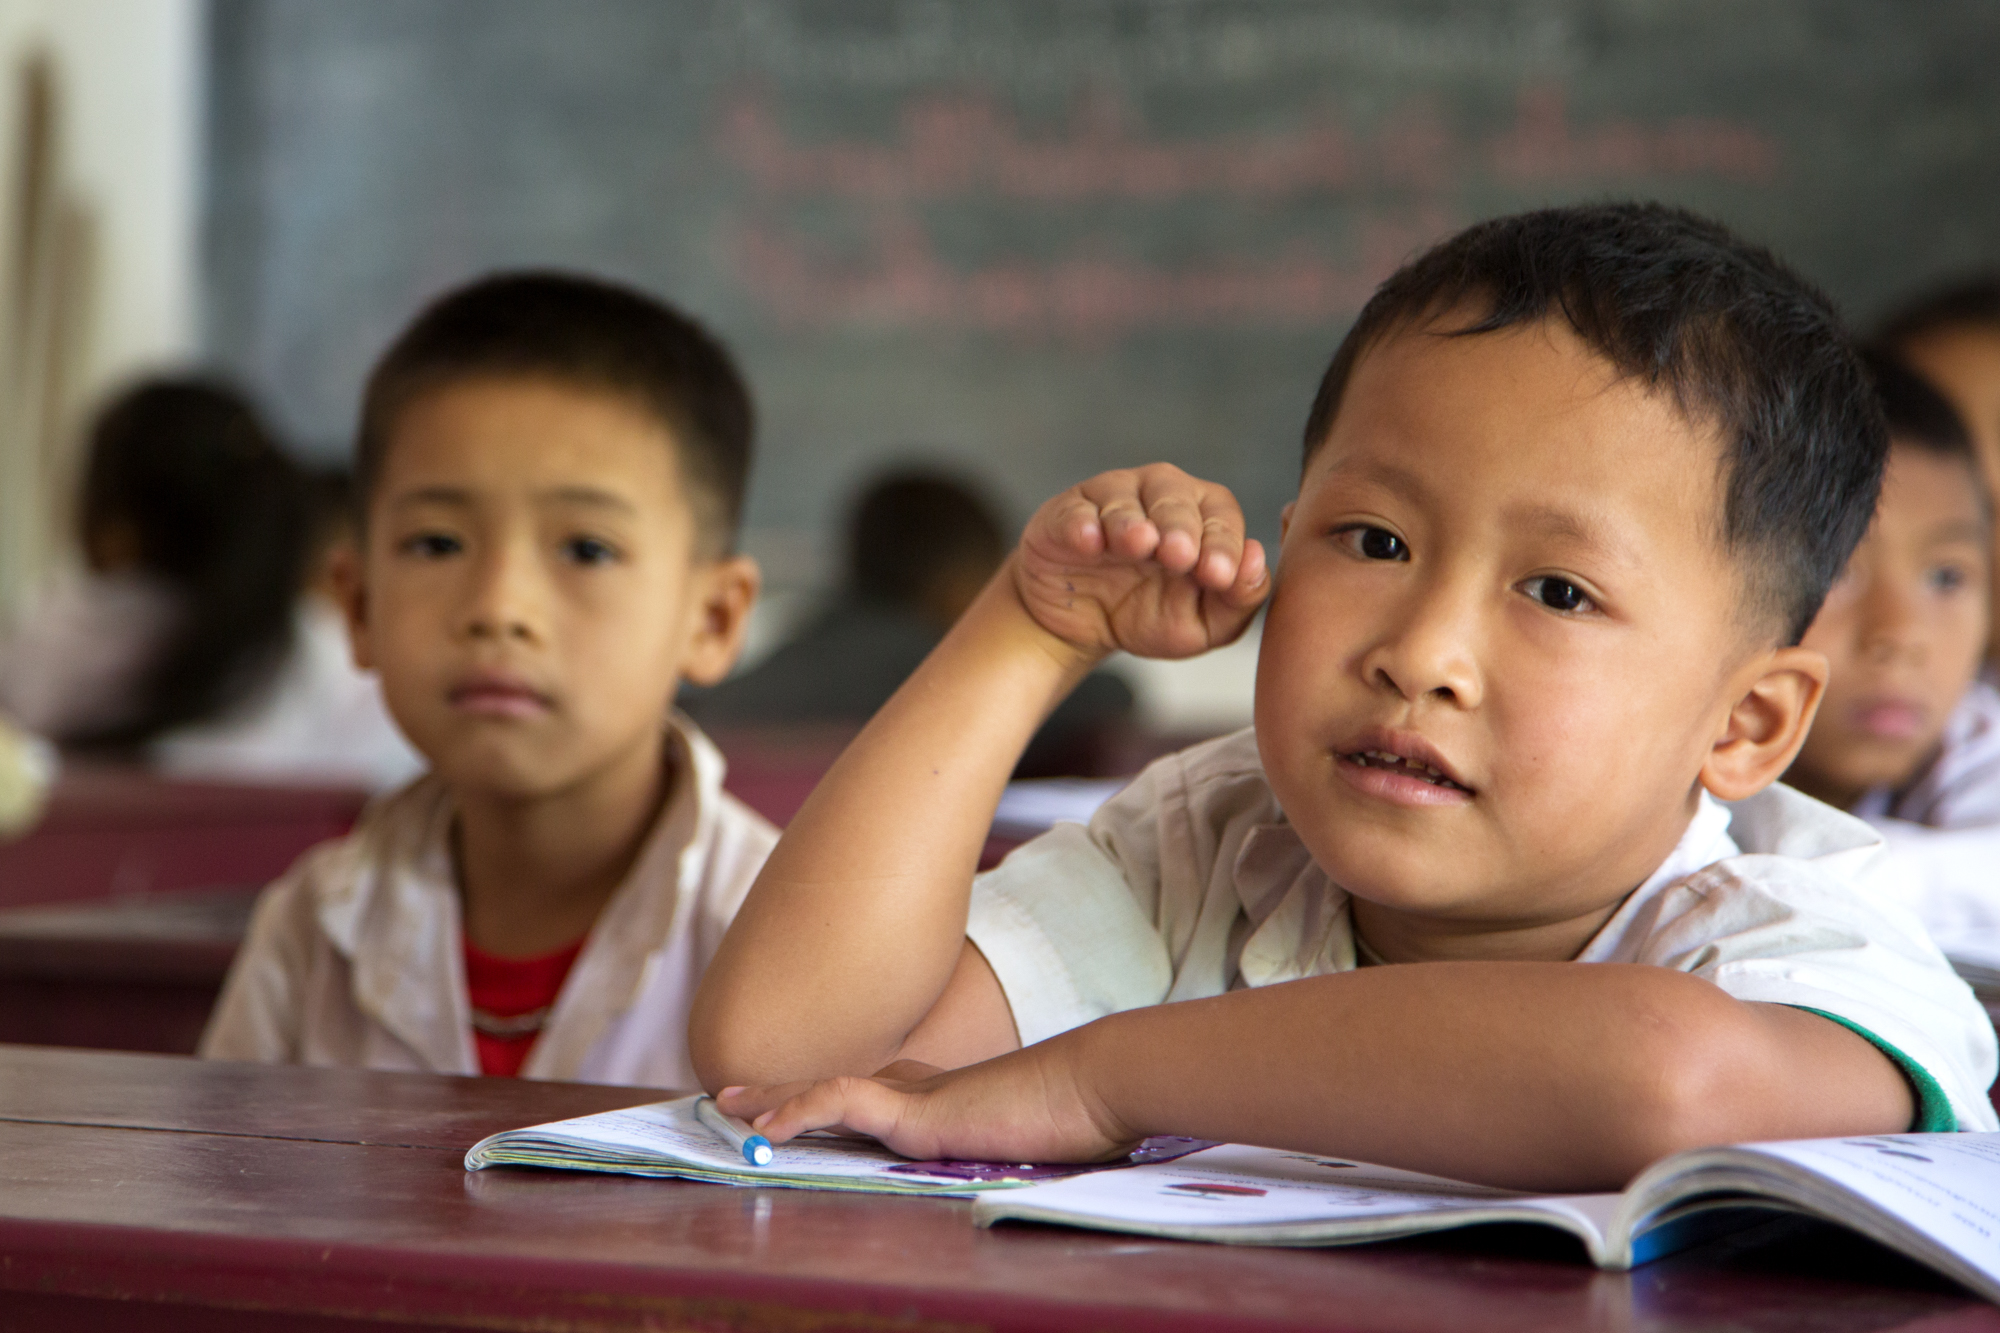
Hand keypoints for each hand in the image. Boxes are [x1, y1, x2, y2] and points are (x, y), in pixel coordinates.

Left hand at [715, 1044, 1136, 1164]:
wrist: (1102, 1087)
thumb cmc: (1084, 1119)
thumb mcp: (1034, 1141)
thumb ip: (1007, 1146)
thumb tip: (1012, 1160)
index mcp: (951, 1100)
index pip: (876, 1092)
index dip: (827, 1096)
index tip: (793, 1104)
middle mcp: (926, 1091)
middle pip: (838, 1087)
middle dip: (783, 1092)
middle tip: (734, 1095)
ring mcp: (921, 1098)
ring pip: (827, 1090)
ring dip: (774, 1099)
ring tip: (727, 1104)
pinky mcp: (919, 1111)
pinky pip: (843, 1103)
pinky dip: (801, 1111)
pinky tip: (768, 1128)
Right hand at [1014, 464, 1268, 660]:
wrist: (1079, 629)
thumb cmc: (1147, 615)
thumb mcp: (1201, 625)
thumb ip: (1240, 600)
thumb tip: (1256, 561)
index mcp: (1200, 518)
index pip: (1221, 514)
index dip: (1223, 542)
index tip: (1218, 576)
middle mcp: (1158, 498)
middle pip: (1175, 495)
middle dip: (1180, 526)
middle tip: (1180, 556)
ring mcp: (1108, 502)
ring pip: (1124, 497)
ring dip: (1132, 521)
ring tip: (1138, 544)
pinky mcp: (1065, 515)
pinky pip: (1075, 512)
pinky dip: (1082, 524)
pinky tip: (1090, 542)